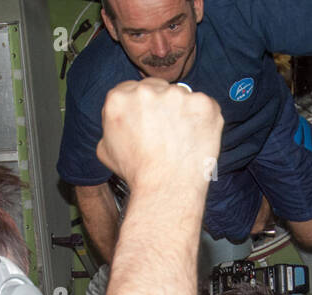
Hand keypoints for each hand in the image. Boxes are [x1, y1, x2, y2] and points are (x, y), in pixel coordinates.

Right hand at [96, 79, 223, 191]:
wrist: (166, 189)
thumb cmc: (137, 174)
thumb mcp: (106, 150)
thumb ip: (110, 126)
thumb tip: (119, 120)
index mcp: (119, 97)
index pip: (133, 90)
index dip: (144, 107)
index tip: (151, 121)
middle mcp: (146, 90)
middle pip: (159, 89)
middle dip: (164, 106)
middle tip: (168, 134)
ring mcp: (177, 94)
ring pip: (183, 97)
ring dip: (184, 113)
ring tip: (182, 141)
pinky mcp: (203, 103)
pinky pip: (206, 107)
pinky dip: (204, 121)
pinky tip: (196, 140)